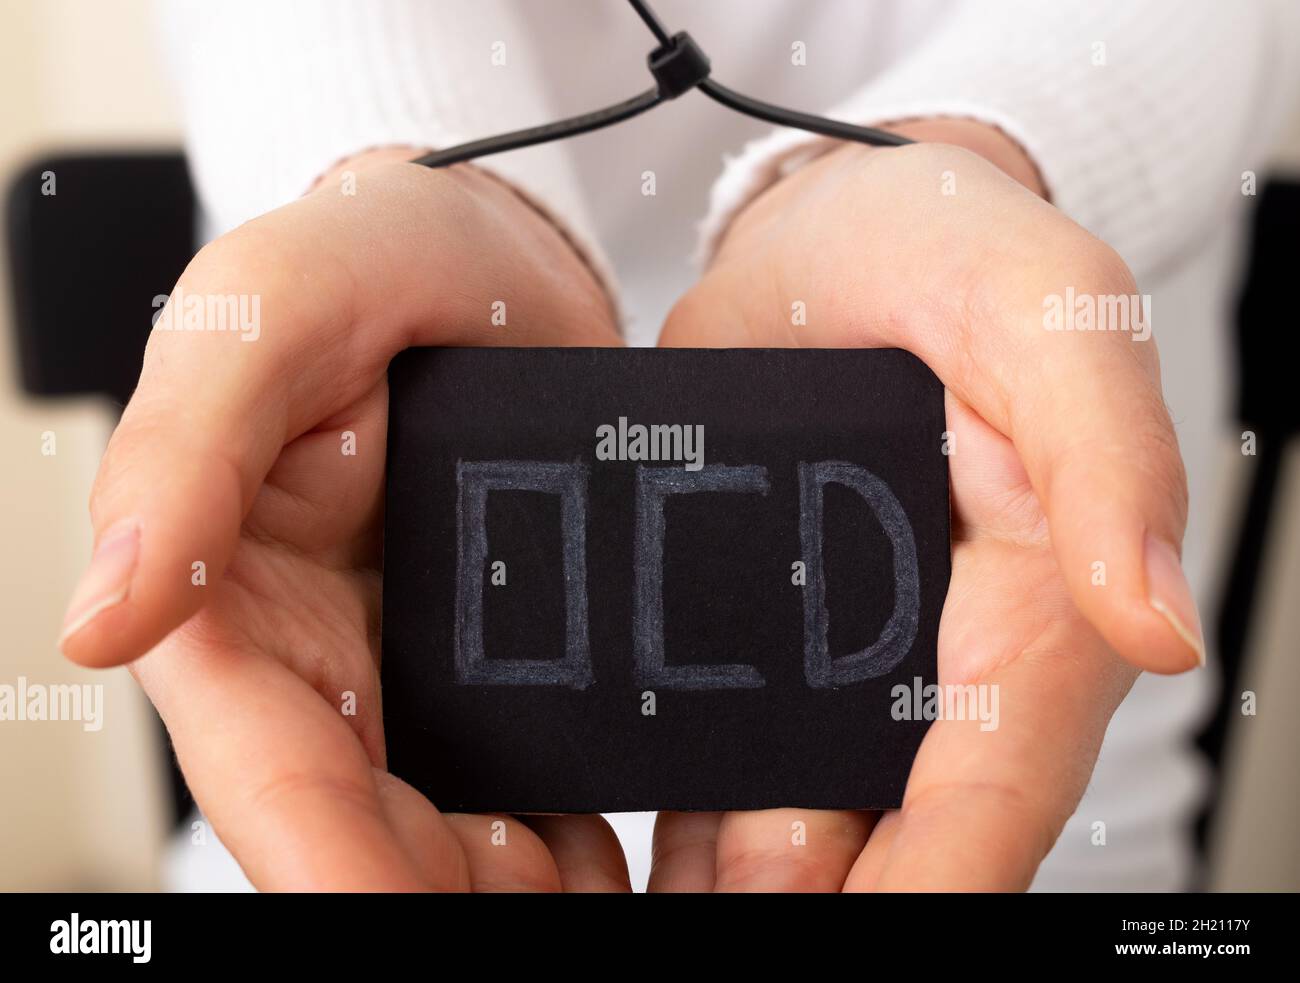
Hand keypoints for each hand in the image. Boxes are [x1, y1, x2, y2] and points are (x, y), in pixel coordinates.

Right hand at [59, 149, 630, 890]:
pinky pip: (523, 767)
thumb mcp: (262, 312)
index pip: (271, 770)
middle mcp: (322, 654)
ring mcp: (418, 663)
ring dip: (516, 882)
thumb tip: (101, 617)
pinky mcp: (497, 652)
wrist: (489, 251)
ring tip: (601, 901)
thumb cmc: (360, 259)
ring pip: (452, 823)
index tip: (404, 914)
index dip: (335, 863)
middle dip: (451, 891)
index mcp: (235, 599)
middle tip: (556, 919)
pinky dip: (566, 830)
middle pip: (374, 827)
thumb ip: (182, 452)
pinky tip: (620, 858)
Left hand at [651, 120, 1201, 890]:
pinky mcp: (769, 625)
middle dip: (814, 888)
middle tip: (713, 923)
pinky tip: (638, 849)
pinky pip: (735, 741)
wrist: (830, 230)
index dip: (936, 877)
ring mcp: (848, 649)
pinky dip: (690, 805)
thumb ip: (1108, 460)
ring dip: (739, 872)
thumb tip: (1160, 628)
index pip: (996, 782)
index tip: (864, 928)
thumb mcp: (1043, 312)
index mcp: (1034, 602)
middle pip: (890, 825)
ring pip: (803, 804)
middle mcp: (943, 652)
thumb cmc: (950, 248)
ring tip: (658, 906)